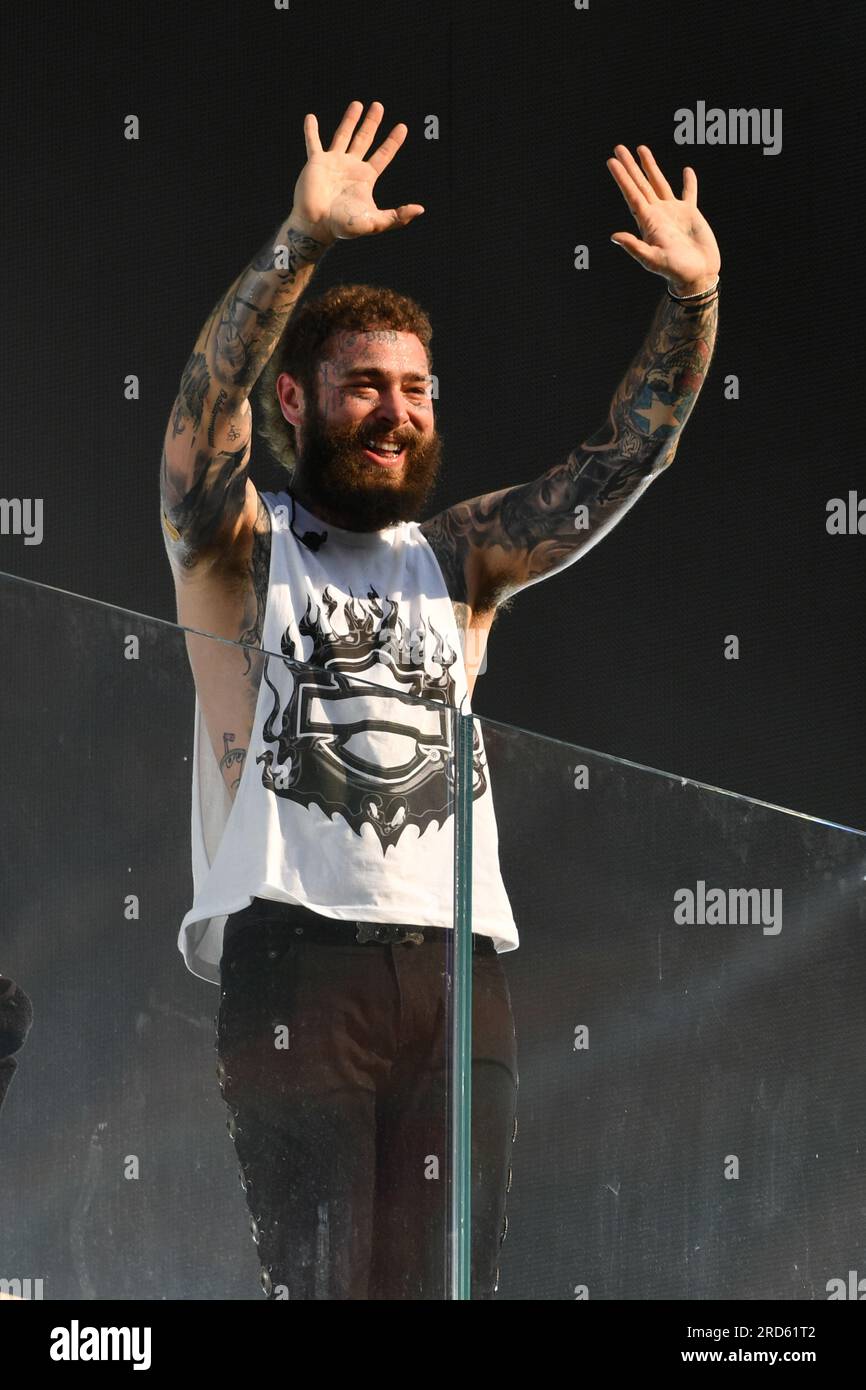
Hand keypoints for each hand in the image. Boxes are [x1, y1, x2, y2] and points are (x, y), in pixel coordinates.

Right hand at [290, 100, 424, 244]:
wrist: (317, 226)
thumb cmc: (344, 226)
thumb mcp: (376, 222)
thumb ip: (398, 216)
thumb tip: (421, 209)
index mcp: (365, 178)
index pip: (383, 155)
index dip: (393, 141)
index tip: (402, 127)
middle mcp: (350, 167)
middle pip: (364, 139)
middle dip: (372, 123)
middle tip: (378, 106)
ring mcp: (333, 163)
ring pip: (343, 135)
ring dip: (350, 120)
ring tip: (358, 104)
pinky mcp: (316, 162)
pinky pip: (313, 142)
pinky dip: (311, 130)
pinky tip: (310, 118)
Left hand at [606, 144, 720, 294]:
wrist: (697, 276)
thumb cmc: (675, 271)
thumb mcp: (652, 260)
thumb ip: (634, 246)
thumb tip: (614, 236)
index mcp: (648, 222)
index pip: (632, 194)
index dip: (622, 178)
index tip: (612, 161)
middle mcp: (658, 214)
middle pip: (640, 184)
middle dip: (630, 166)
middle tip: (618, 148)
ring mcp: (673, 212)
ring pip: (659, 183)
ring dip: (650, 166)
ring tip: (641, 149)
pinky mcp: (690, 214)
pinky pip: (689, 193)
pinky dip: (689, 182)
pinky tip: (686, 170)